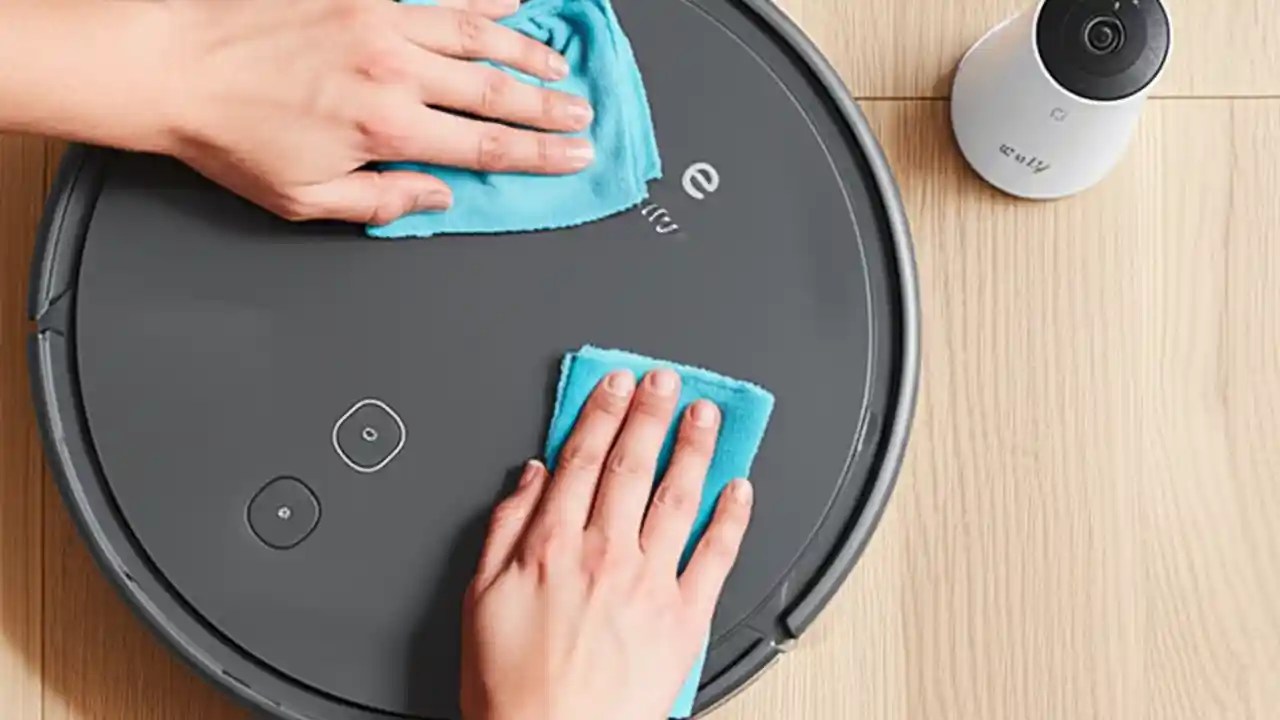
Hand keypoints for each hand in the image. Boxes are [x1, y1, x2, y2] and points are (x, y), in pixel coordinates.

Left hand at [165, 0, 594, 223]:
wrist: (165, 65)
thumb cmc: (226, 133)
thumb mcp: (305, 197)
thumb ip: (383, 201)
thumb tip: (439, 198)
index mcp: (384, 128)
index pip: (484, 146)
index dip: (538, 153)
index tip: (573, 154)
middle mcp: (392, 69)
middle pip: (494, 88)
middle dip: (548, 105)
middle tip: (583, 113)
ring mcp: (378, 20)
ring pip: (476, 33)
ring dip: (526, 49)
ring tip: (559, 62)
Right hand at [460, 368, 754, 719]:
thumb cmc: (513, 685)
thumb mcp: (479, 599)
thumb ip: (505, 528)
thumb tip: (529, 479)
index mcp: (553, 545)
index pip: (582, 460)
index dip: (602, 414)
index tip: (616, 385)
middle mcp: (605, 554)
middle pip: (632, 466)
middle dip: (650, 413)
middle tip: (665, 380)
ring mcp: (649, 582)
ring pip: (677, 496)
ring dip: (692, 448)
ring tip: (703, 414)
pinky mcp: (684, 617)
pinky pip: (716, 556)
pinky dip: (731, 517)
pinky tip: (739, 489)